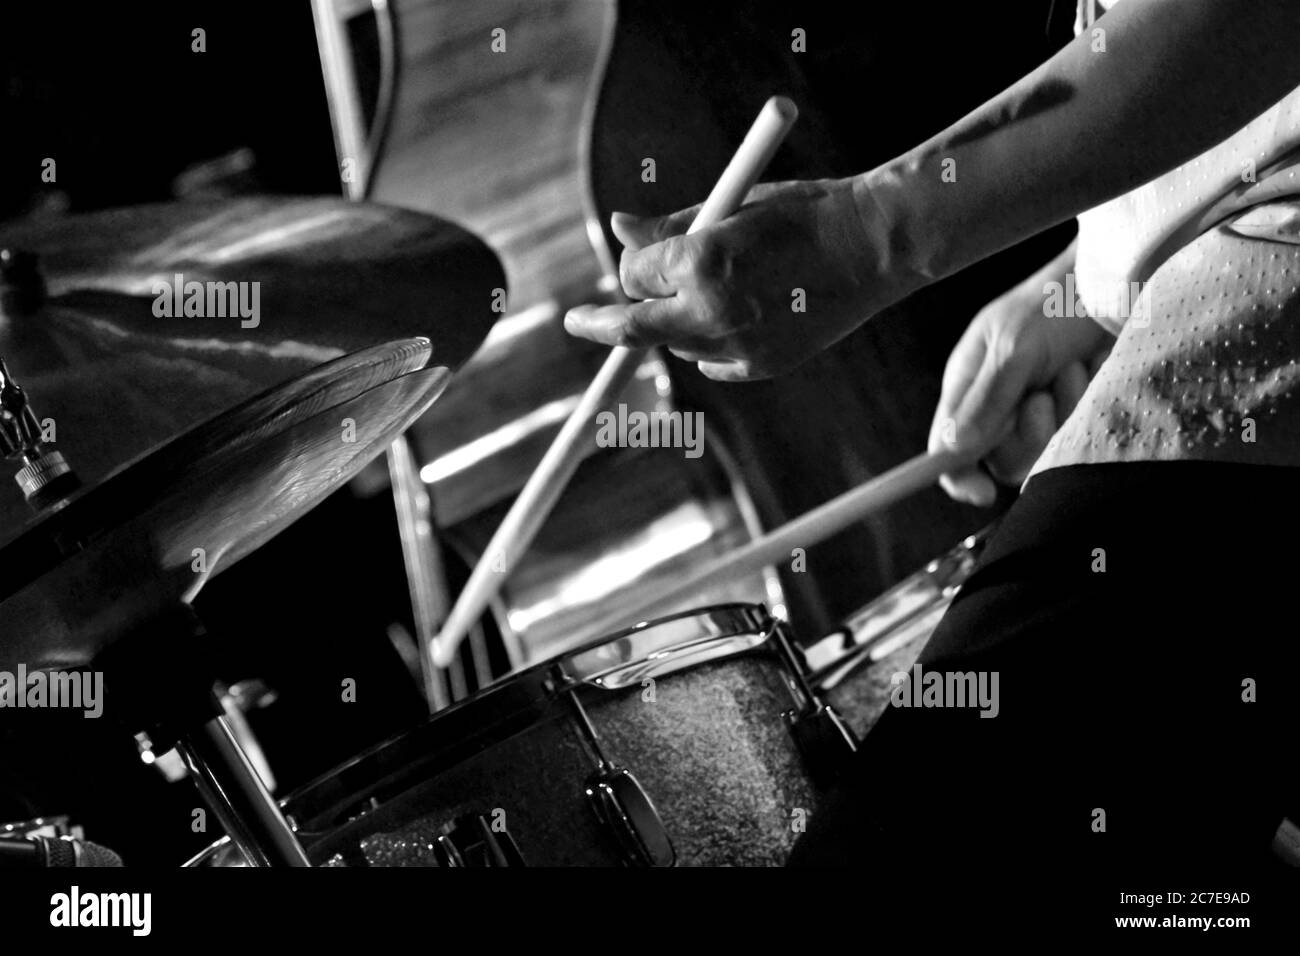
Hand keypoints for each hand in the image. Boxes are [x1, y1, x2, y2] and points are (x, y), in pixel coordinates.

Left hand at [564, 178, 918, 380]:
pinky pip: (713, 364)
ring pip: (677, 344)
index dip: (630, 267)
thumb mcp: (733, 204)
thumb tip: (619, 227)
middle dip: (599, 324)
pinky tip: (729, 319)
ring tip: (705, 294)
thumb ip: (671, 225)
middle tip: (578, 321)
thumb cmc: (806, 212)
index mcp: (700, 260)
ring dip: (673, 324)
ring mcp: (737, 343)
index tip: (625, 267)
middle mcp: (711, 308)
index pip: (634, 275)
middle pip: (632, 327)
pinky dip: (709, 345)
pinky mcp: (763, 366)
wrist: (876, 246)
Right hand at [929, 263, 1112, 506]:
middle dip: (1026, 434)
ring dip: (1060, 409)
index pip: (946, 447)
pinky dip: (1083, 399)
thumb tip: (953, 449)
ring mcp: (1033, 404)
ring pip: (1041, 447)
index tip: (983, 493)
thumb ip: (986, 399)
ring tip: (1069, 367)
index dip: (958, 476)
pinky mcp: (1070, 405)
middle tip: (1039, 399)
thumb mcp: (1014, 347)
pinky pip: (1073, 429)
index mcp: (967, 384)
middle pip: (998, 457)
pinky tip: (1088, 365)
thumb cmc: (1053, 304)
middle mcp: (995, 401)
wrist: (1112, 280)